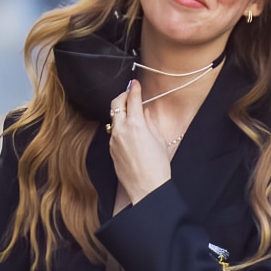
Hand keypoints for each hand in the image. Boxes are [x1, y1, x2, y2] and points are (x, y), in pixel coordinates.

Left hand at [108, 80, 171, 203]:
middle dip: (122, 95)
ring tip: (130, 112)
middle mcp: (122, 130)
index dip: (134, 89)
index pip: (132, 99)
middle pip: (116, 104)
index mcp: (136, 125)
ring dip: (120, 111)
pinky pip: (113, 132)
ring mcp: (114, 140)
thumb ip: (150, 122)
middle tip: (129, 93)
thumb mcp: (159, 139)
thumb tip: (145, 113)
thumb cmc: (157, 166)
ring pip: (113, 118)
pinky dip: (119, 126)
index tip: (135, 83)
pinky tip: (128, 130)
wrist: (147, 187)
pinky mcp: (111, 150)